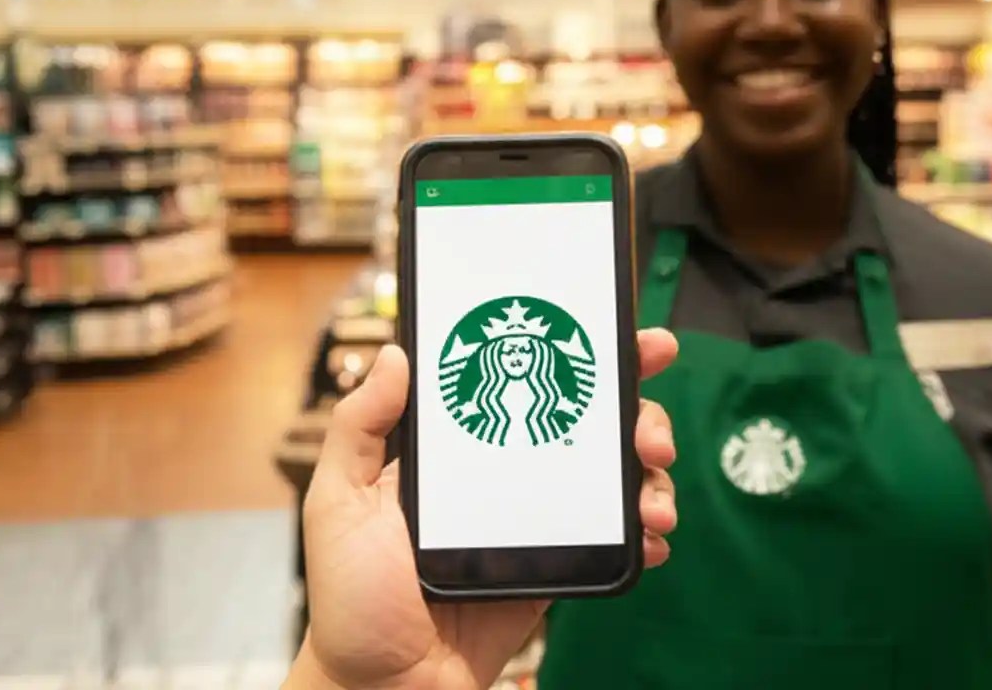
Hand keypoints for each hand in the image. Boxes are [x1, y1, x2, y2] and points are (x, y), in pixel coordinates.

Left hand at [288, 329, 679, 689]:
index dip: (578, 354)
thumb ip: (358, 428)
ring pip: (613, 476)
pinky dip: (644, 532)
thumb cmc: (352, 597)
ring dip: (650, 475)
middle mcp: (505, 474)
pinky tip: (651, 537)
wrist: (388, 686)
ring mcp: (537, 520)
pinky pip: (614, 539)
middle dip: (638, 413)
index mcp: (459, 449)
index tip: (625, 336)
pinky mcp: (557, 565)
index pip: (524, 380)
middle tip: (650, 432)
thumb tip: (395, 354)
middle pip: (588, 422)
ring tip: (653, 500)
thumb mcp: (338, 502)